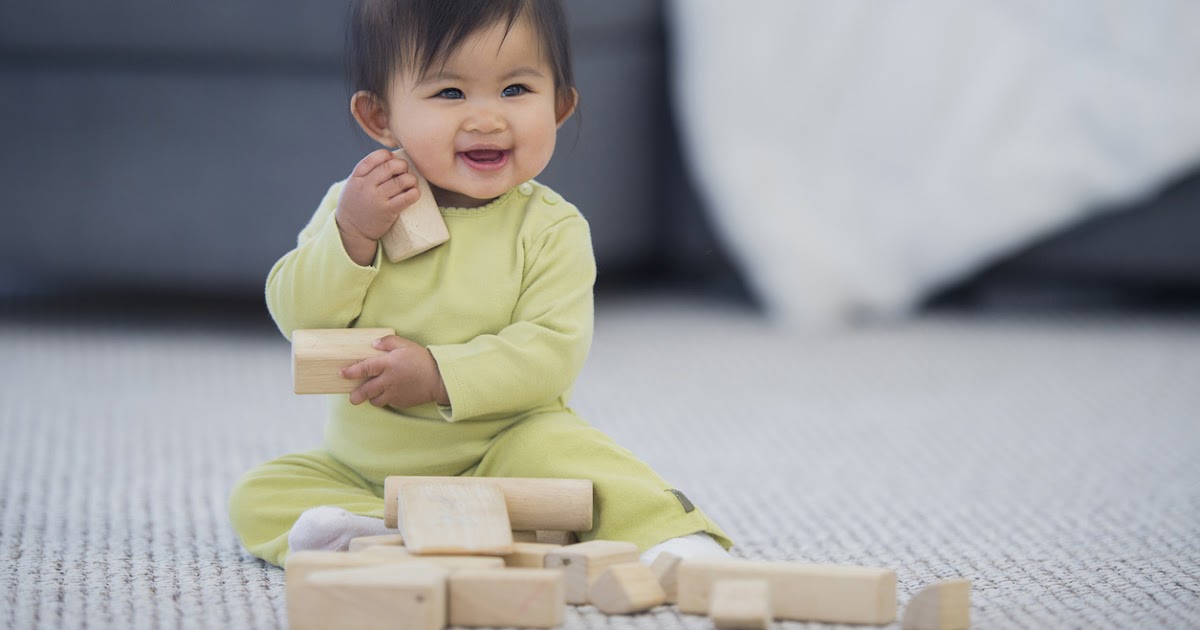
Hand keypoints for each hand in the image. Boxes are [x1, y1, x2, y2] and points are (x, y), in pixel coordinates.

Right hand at [335, 149, 421, 264]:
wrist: (351, 231)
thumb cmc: (355, 205)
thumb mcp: (352, 185)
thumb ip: (366, 172)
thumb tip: (391, 157)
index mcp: (356, 177)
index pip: (374, 158)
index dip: (388, 155)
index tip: (393, 159)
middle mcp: (366, 186)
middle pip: (390, 166)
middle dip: (402, 165)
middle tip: (404, 171)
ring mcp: (377, 199)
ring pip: (401, 181)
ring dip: (411, 179)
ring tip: (410, 182)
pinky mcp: (388, 211)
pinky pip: (407, 197)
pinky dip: (415, 192)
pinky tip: (414, 193)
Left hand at [341, 334, 449, 408]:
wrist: (439, 379)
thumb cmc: (422, 360)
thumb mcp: (406, 345)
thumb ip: (388, 342)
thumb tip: (374, 344)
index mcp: (388, 364)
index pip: (364, 368)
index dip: (351, 372)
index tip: (342, 373)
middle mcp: (388, 380)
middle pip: (366, 391)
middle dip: (356, 396)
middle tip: (352, 397)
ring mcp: (394, 393)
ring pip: (375, 400)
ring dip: (371, 398)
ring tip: (372, 393)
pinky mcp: (400, 402)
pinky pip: (388, 402)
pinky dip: (385, 399)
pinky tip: (389, 393)